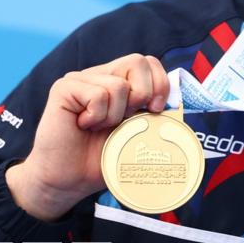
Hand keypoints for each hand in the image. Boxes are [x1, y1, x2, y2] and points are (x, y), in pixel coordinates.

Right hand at [6, 54, 169, 220]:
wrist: (69, 180)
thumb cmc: (103, 158)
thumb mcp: (139, 133)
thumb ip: (156, 114)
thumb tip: (179, 104)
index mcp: (120, 82)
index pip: (149, 62)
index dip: (160, 83)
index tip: (157, 109)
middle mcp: (100, 75)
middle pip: (138, 62)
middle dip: (142, 94)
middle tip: (127, 119)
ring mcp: (81, 80)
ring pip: (119, 85)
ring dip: (115, 115)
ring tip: (98, 127)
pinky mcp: (64, 89)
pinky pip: (97, 95)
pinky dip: (98, 116)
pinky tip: (83, 126)